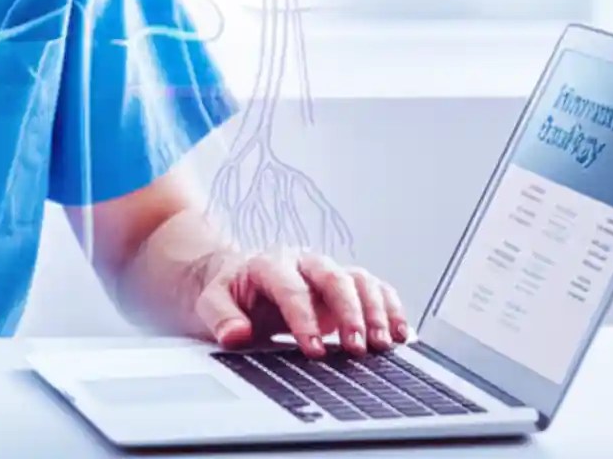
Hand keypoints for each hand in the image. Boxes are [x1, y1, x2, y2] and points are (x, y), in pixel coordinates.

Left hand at [194, 249, 409, 357]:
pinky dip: (391, 308)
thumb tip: (236, 334)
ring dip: (375, 312)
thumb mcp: (211, 303)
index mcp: (269, 263)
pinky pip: (375, 288)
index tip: (314, 350)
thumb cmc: (228, 293)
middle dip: (349, 313)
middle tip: (357, 348)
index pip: (291, 289)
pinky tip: (401, 335)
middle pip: (334, 278)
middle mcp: (304, 262)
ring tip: (383, 345)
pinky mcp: (345, 285)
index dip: (304, 319)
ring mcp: (327, 272)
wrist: (237, 279)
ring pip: (360, 280)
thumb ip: (221, 318)